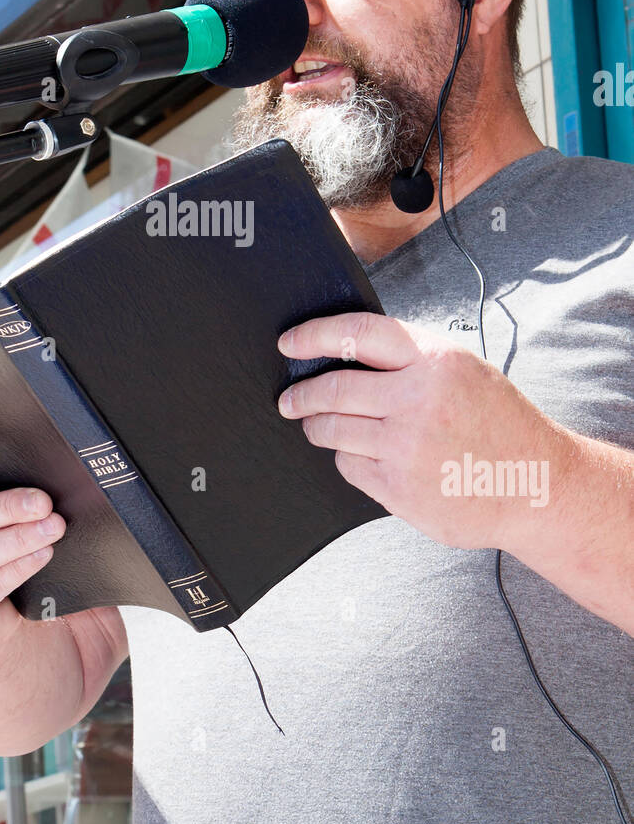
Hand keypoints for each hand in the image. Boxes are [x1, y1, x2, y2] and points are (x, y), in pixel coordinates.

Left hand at [277, 312, 566, 550]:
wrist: (535, 484)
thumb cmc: (497, 421)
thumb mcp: (463, 369)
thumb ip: (409, 358)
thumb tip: (342, 352)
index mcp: (435, 362)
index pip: (357, 334)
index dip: (314, 336)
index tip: (289, 343)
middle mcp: (418, 401)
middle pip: (333, 389)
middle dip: (300, 394)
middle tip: (288, 399)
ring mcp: (406, 448)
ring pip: (333, 430)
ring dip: (317, 427)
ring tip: (318, 425)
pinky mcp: (399, 489)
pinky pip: (348, 466)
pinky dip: (347, 458)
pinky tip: (365, 456)